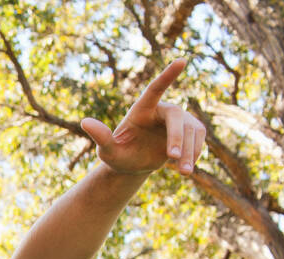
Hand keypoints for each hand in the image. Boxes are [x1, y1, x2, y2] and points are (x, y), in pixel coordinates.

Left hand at [81, 58, 205, 176]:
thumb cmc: (118, 155)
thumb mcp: (107, 151)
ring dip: (189, 151)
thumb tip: (84, 122)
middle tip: (172, 158)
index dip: (168, 75)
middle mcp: (162, 110)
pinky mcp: (191, 131)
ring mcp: (179, 120)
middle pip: (176, 116)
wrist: (133, 165)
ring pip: (191, 130)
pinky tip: (185, 168)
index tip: (182, 61)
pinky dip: (194, 154)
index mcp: (142, 109)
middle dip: (176, 137)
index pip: (155, 89)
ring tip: (183, 173)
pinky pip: (199, 140)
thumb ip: (100, 137)